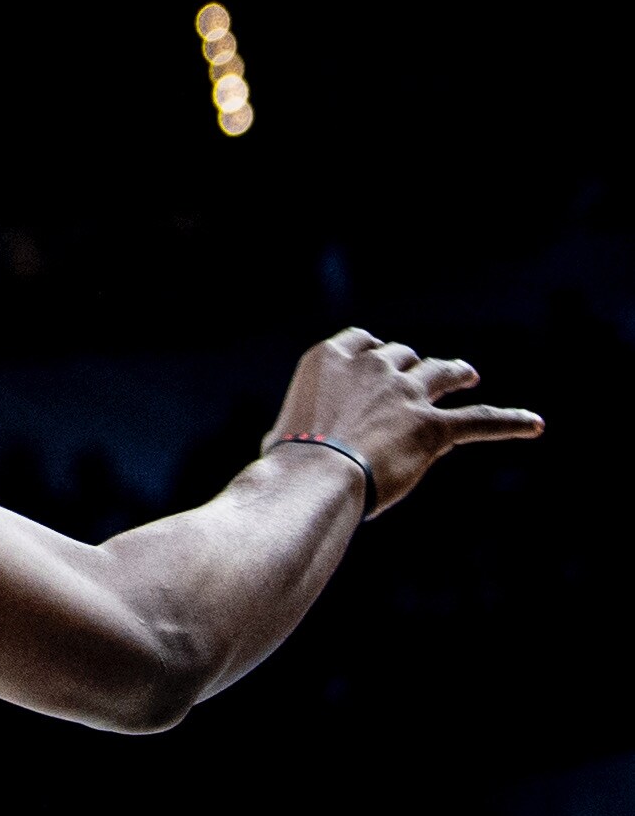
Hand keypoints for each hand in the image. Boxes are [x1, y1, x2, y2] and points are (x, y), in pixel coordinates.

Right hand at [262, 328, 539, 518]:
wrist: (317, 475)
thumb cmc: (288, 463)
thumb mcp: (281, 434)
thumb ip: (296, 429)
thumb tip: (281, 451)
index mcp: (330, 357)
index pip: (361, 340)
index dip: (374, 351)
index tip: (377, 359)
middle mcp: (373, 366)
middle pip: (401, 355)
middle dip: (412, 364)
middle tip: (424, 374)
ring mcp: (407, 393)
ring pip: (441, 372)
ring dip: (456, 371)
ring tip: (468, 375)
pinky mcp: (433, 427)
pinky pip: (480, 419)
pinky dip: (510, 422)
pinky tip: (534, 425)